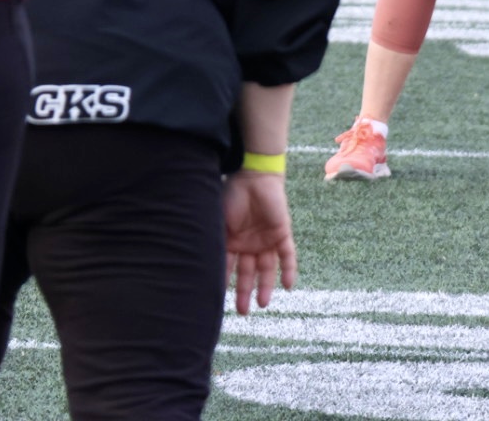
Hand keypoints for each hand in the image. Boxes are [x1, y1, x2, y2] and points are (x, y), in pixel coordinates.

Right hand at [223, 171, 297, 314]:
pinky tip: (288, 286)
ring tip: (263, 304)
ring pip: (267, 268)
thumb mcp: (218, 224)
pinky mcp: (281, 233)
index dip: (224, 285)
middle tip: (243, 312)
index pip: (228, 269)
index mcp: (231, 243)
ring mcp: (266, 240)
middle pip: (247, 273)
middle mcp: (248, 245)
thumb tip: (199, 268)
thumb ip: (214, 244)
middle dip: (244, 293)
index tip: (219, 303)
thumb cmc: (230, 196)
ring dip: (266, 286)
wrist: (252, 176)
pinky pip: (287, 255)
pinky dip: (288, 269)